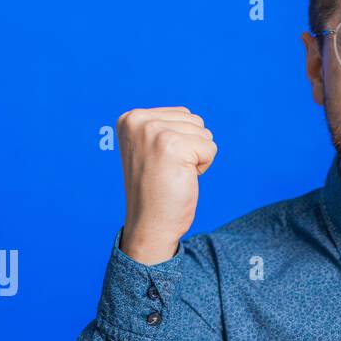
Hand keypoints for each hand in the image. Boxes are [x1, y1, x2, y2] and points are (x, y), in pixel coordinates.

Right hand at [117, 106, 217, 263]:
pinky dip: (203, 167)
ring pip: (204, 134)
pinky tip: (181, 179)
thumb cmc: (156, 191)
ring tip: (174, 175)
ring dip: (197, 158)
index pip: (182, 115)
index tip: (160, 163)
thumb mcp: (151, 150)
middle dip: (191, 148)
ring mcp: (154, 132)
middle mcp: (138, 121)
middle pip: (195, 121)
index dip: (182, 142)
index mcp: (131, 119)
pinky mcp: (172, 146)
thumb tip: (191, 118)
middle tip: (169, 172)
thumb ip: (164, 128)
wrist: (150, 225)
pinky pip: (210, 148)